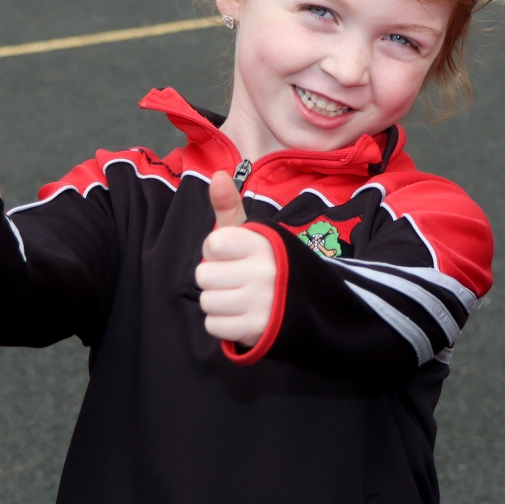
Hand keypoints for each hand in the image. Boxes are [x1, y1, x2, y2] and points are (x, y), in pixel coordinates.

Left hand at [196, 171, 275, 348]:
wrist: (301, 301)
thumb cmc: (261, 261)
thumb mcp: (249, 232)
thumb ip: (228, 205)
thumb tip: (217, 174)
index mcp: (261, 243)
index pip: (212, 244)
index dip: (215, 251)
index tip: (232, 255)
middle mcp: (264, 271)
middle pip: (203, 276)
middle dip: (213, 279)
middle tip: (235, 279)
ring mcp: (262, 301)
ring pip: (207, 302)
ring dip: (217, 302)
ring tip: (238, 298)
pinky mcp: (259, 329)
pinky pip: (214, 326)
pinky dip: (221, 324)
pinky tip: (238, 316)